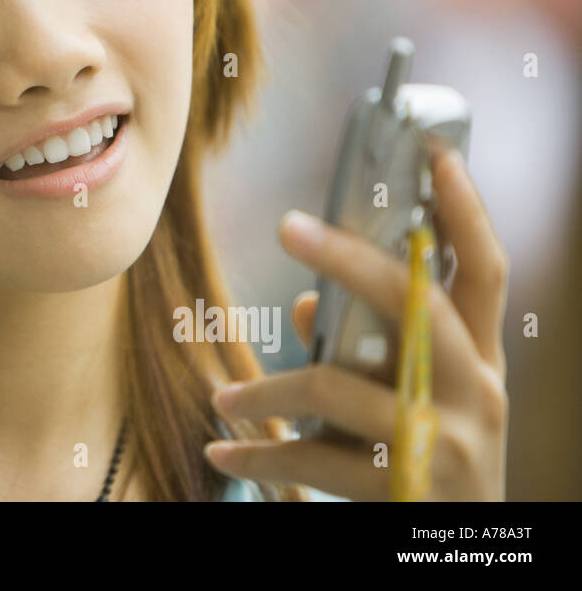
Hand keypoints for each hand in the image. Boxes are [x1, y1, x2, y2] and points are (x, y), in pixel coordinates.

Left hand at [204, 143, 509, 499]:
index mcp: (481, 360)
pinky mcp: (405, 489)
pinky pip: (313, 456)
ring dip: (267, 389)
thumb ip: (369, 346)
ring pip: (337, 384)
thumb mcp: (417, 400)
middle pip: (413, 301)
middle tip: (286, 225)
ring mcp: (445, 442)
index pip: (484, 272)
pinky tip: (222, 453)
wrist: (461, 556)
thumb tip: (309, 303)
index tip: (433, 155)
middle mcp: (475, 392)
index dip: (465, 211)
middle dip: (348, 257)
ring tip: (225, 397)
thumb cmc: (427, 457)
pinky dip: (258, 454)